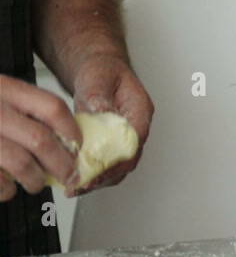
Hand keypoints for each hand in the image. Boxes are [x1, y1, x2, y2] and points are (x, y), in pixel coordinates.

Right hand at [0, 75, 81, 200]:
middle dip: (61, 164)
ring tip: (35, 183)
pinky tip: (6, 188)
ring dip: (35, 180)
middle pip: (41, 140)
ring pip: (22, 164)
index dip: (71, 129)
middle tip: (68, 175)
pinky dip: (7, 190)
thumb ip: (19, 109)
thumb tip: (62, 139)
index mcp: (1, 88)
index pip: (51, 106)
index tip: (77, 145)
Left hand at [67, 54, 153, 195]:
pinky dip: (92, 173)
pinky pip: (106, 163)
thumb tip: (101, 109)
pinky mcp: (111, 143)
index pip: (135, 140)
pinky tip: (75, 178)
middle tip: (84, 184)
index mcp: (140, 110)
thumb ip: (98, 93)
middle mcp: (136, 127)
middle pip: (129, 159)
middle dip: (107, 176)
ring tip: (77, 186)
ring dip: (99, 179)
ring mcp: (124, 137)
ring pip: (119, 166)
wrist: (99, 71)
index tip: (100, 170)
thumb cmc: (103, 70)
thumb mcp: (98, 76)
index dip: (119, 159)